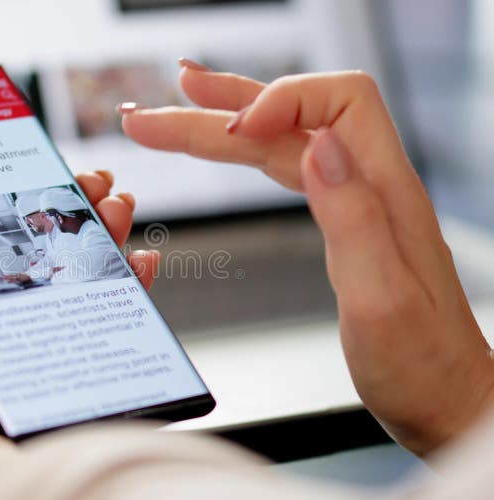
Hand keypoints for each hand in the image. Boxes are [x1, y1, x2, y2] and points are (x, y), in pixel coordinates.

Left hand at [0, 150, 159, 498]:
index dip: (22, 184)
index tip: (45, 157)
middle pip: (45, 237)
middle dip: (74, 199)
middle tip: (91, 178)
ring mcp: (34, 328)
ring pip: (82, 266)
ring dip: (106, 228)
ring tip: (118, 204)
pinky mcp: (68, 355)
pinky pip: (111, 312)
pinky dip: (131, 281)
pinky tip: (137, 261)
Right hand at [119, 60, 493, 454]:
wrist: (444, 396)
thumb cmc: (420, 362)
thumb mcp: (382, 299)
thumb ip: (351, 216)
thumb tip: (319, 145)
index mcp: (386, 190)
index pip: (339, 100)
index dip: (280, 99)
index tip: (230, 131)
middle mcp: (369, 183)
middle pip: (290, 117)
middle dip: (217, 109)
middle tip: (152, 116)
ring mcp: (353, 199)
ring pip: (278, 140)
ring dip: (218, 126)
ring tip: (167, 118)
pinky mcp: (338, 219)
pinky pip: (282, 168)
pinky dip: (240, 154)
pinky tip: (220, 149)